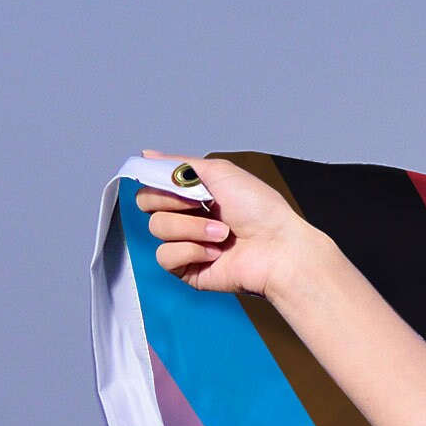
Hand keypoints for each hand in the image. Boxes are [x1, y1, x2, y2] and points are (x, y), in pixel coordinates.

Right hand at [135, 153, 319, 298]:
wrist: (279, 247)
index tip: (181, 183)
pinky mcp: (188, 270)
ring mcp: (187, 244)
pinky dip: (190, 251)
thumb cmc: (261, 211)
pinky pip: (165, 257)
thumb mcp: (220, 172)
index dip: (160, 182)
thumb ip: (179, 164)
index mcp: (194, 194)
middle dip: (174, 202)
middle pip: (147, 203)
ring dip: (192, 228)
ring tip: (222, 233)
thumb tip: (147, 155)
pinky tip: (215, 253)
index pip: (153, 184)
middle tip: (204, 206)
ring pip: (157, 228)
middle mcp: (188, 217)